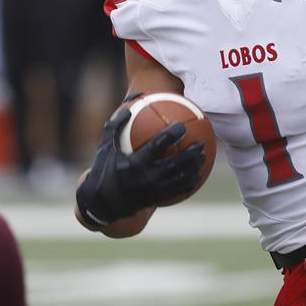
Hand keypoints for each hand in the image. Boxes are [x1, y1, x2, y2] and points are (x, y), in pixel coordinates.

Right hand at [75, 97, 205, 225]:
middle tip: (201, 143)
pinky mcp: (155, 199)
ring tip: (203, 157)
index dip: (171, 136)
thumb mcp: (105, 146)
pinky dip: (188, 183)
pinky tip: (197, 176)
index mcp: (133, 163)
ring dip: (193, 168)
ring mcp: (152, 191)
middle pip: (174, 164)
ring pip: (179, 180)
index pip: (157, 146)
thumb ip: (116, 125)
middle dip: (190, 154)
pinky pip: (176, 191)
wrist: (101, 202)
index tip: (182, 126)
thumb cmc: (103, 168)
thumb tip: (130, 104)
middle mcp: (145, 177)